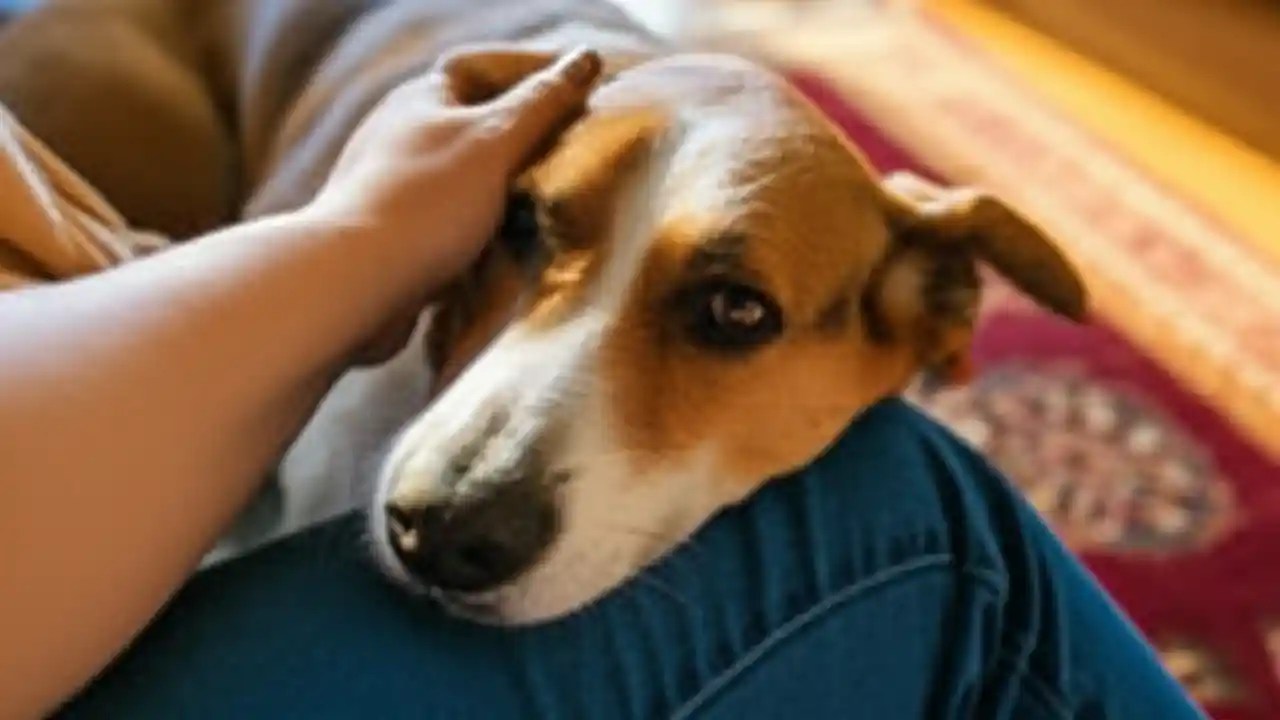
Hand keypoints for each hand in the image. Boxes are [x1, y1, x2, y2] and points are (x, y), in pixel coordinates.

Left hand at [306, 47, 602, 362]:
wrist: (354, 284)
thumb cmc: (424, 204)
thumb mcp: (495, 142)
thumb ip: (542, 102)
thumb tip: (585, 58)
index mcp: (420, 100)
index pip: (482, 68)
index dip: (531, 75)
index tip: (578, 94)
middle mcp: (402, 138)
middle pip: (476, 129)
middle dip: (524, 143)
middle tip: (572, 156)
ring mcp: (394, 190)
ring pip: (466, 184)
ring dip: (505, 197)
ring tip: (548, 212)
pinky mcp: (394, 239)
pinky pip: (451, 228)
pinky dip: (483, 236)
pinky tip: (506, 254)